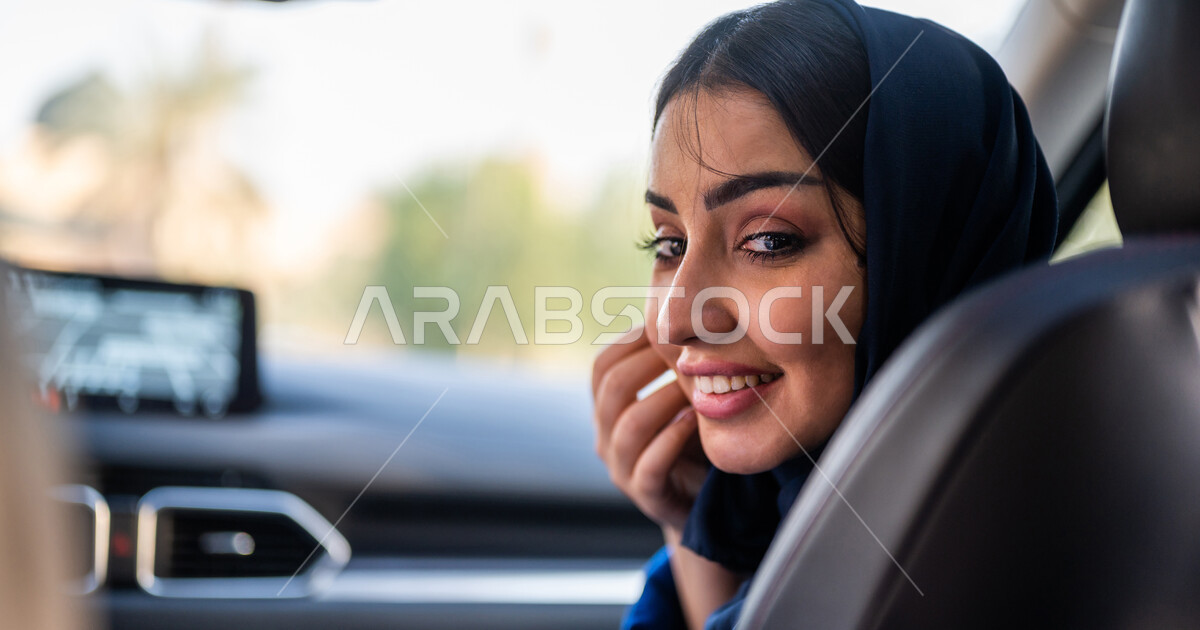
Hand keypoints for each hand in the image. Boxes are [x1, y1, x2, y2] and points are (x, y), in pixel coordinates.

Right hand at [592, 326, 708, 533]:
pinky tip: (694, 420)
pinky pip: (650, 465)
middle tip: (685, 349)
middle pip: (611, 390)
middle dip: (650, 364)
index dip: (632, 341)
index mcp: (607, 409)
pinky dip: (672, 438)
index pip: (602, 366)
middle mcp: (606, 437)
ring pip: (628, 426)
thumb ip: (673, 363)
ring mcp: (622, 469)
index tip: (668, 326)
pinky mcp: (647, 495)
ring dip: (663, 399)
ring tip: (692, 385)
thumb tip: (686, 307)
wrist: (702, 500)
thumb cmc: (692, 439)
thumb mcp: (680, 396)